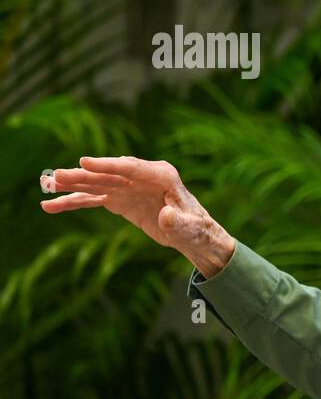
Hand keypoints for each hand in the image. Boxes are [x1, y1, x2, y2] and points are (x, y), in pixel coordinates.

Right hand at [39, 156, 235, 277]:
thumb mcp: (190, 229)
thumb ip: (179, 223)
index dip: (107, 165)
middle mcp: (142, 177)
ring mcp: (128, 187)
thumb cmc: (196, 230)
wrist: (193, 235)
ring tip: (46, 186)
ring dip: (71, 186)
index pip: (131, 167)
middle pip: (108, 174)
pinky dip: (73, 202)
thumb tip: (166, 216)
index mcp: (162, 175)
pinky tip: (51, 206)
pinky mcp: (120, 199)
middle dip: (82, 176)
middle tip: (56, 177)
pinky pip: (93, 199)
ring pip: (96, 184)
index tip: (84, 162)